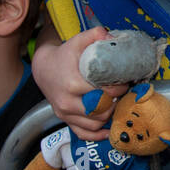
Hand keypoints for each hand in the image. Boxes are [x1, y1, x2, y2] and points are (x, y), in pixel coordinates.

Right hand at [32, 25, 127, 140]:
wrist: (43, 68)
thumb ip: (95, 34)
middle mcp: (67, 102)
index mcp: (72, 83)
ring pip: (94, 124)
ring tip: (116, 104)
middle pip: (100, 111)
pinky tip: (107, 129)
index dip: (119, 89)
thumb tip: (113, 37)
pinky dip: (96, 134)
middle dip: (116, 103)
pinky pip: (82, 134)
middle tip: (124, 94)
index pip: (103, 92)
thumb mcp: (78, 41)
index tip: (125, 82)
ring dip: (109, 116)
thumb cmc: (64, 55)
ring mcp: (65, 113)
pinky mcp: (64, 120)